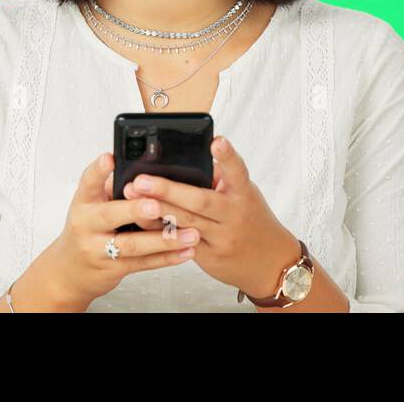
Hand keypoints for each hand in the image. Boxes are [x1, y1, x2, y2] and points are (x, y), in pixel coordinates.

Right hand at [35, 151, 200, 308]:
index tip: (110, 158)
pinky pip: (144, 264)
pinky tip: (187, 251)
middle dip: (135, 210)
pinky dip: (168, 258)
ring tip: (191, 233)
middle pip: (110, 216)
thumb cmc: (88, 229)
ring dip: (165, 240)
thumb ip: (113, 188)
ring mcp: (99, 250)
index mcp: (84, 202)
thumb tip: (146, 168)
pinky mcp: (114, 269)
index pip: (88, 182)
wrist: (71, 270)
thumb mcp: (91, 204)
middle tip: (156, 205)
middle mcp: (88, 225)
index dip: (98, 170)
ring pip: (133, 245)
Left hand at [125, 136, 299, 299]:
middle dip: (169, 189)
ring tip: (133, 197)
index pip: (237, 171)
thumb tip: (186, 159)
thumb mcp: (244, 194)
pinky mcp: (209, 257)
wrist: (270, 262)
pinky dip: (158, 229)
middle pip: (200, 200)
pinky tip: (139, 220)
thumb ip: (220, 178)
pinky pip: (179, 242)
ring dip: (157, 210)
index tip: (216, 141)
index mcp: (244, 194)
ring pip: (186, 223)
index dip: (227, 156)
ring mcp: (221, 238)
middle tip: (142, 179)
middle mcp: (234, 215)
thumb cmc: (252, 220)